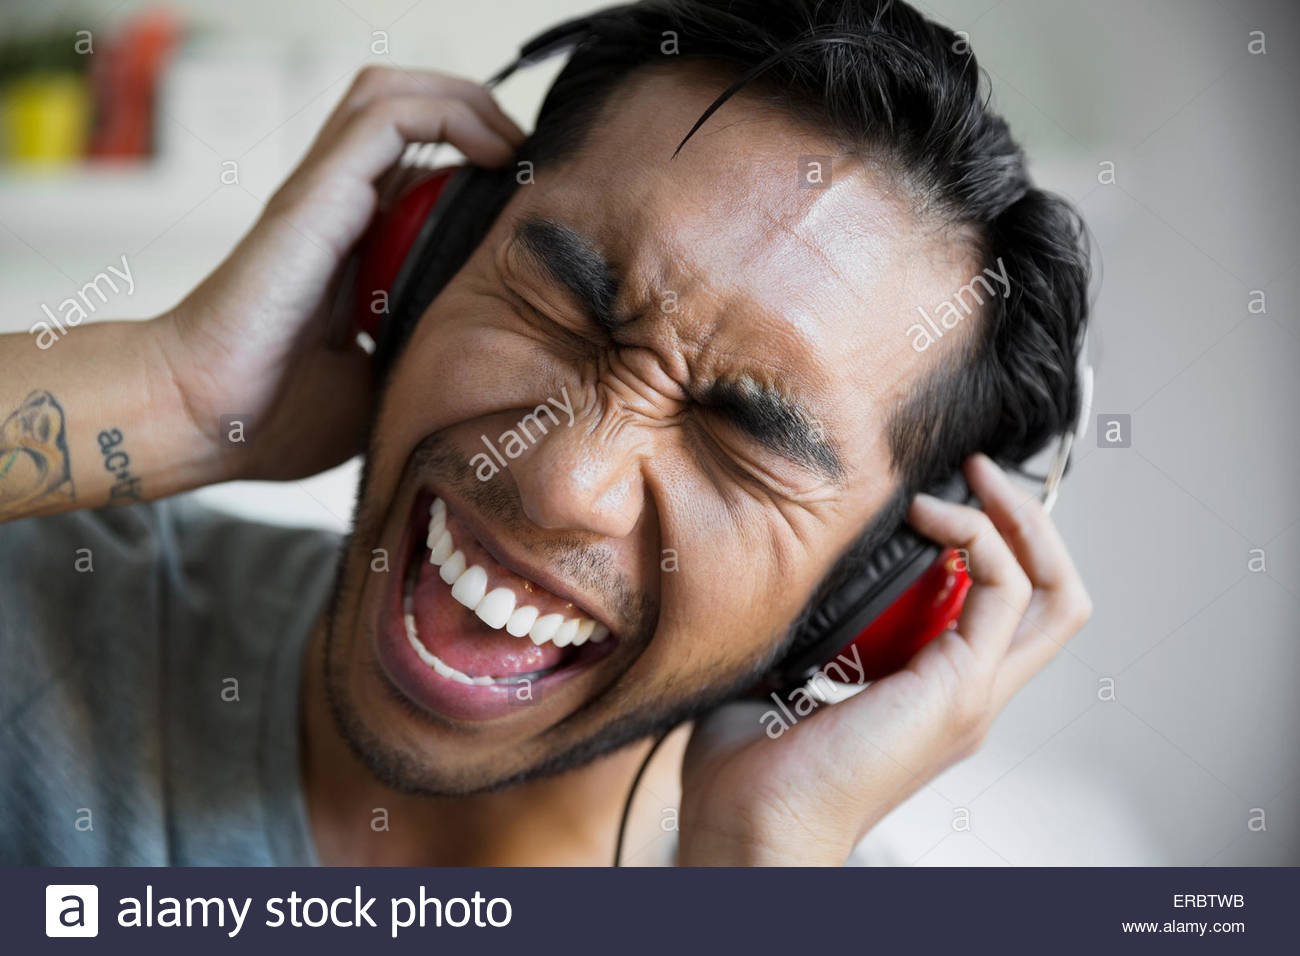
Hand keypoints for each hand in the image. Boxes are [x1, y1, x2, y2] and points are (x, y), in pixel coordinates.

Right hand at [157, 67, 524, 479]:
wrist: (201, 419)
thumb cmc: (272, 414)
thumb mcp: (378, 389)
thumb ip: (422, 362)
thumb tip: (483, 376)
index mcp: (349, 245)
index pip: (412, 167)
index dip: (474, 163)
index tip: (525, 201)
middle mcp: (335, 206)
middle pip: (405, 111)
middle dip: (477, 114)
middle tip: (527, 160)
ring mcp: (323, 194)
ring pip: (392, 93)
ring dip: (464, 101)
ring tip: (513, 145)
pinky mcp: (317, 193)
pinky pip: (385, 119)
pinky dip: (446, 115)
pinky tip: (491, 154)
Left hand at [676, 453, 1092, 864]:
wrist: (752, 822)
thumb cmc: (752, 766)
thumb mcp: (784, 670)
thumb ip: (804, 622)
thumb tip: (785, 566)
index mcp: (932, 692)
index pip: (1001, 609)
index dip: (991, 542)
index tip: (939, 491)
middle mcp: (965, 693)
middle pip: (1053, 598)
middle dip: (1028, 520)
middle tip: (982, 470)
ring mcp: (971, 694)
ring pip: (1054, 594)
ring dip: (1017, 519)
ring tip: (971, 477)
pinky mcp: (959, 688)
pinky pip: (1005, 590)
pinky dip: (980, 537)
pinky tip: (930, 516)